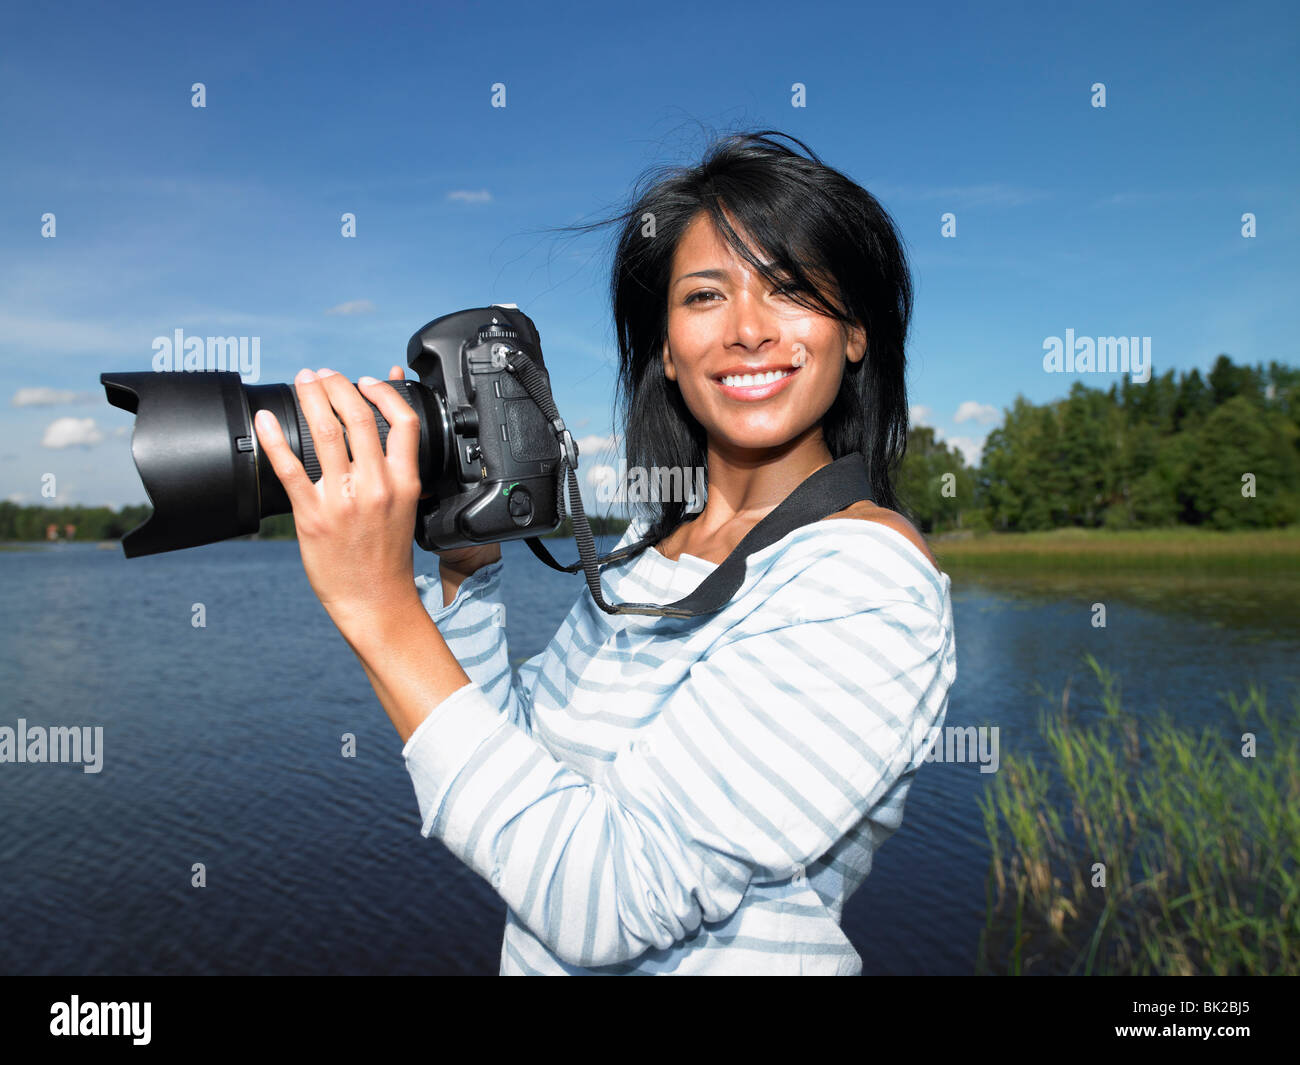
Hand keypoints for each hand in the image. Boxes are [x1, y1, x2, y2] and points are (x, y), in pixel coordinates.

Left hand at [253, 364, 422, 631]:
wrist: (375, 599)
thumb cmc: (388, 553)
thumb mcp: (405, 504)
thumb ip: (396, 464)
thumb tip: (397, 426)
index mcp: (404, 482)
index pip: (403, 421)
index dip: (383, 392)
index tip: (366, 381)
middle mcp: (376, 486)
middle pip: (358, 417)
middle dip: (337, 385)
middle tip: (323, 374)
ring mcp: (343, 500)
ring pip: (326, 433)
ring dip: (310, 398)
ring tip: (302, 383)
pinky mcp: (313, 516)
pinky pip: (289, 468)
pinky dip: (274, 438)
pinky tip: (265, 420)